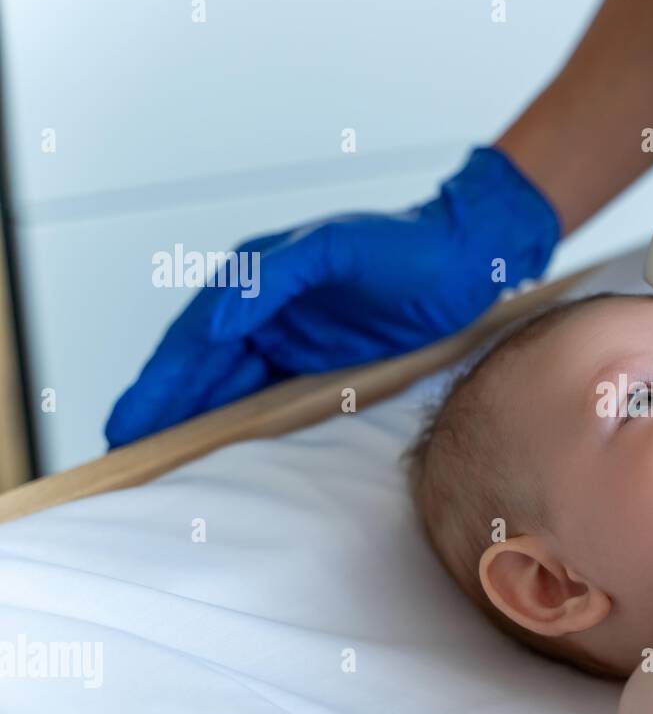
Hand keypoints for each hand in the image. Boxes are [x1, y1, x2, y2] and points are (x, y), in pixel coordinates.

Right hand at [105, 146, 559, 447]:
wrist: (466, 261)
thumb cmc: (405, 245)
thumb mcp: (335, 248)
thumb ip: (273, 276)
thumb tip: (218, 321)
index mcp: (255, 277)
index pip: (193, 340)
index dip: (158, 384)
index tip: (125, 424)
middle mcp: (264, 310)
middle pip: (202, 372)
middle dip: (163, 414)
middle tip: (125, 461)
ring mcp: (292, 340)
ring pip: (230, 390)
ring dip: (195, 425)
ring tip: (158, 467)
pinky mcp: (323, 366)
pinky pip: (270, 400)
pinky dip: (241, 426)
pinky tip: (222, 454)